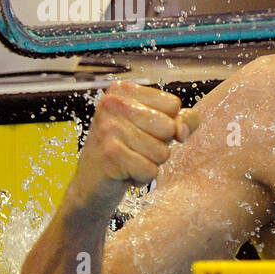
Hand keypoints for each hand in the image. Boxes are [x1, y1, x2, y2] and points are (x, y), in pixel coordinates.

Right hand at [66, 81, 201, 220]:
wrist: (92, 182)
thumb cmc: (127, 151)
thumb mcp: (156, 127)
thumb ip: (182, 120)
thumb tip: (182, 130)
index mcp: (123, 90)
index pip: (173, 105)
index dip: (167, 124)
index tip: (143, 131)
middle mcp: (112, 103)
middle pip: (169, 127)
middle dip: (160, 145)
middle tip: (135, 148)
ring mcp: (109, 128)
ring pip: (162, 152)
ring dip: (151, 163)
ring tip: (129, 160)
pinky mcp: (110, 154)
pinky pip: (151, 170)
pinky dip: (142, 177)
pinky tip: (124, 172)